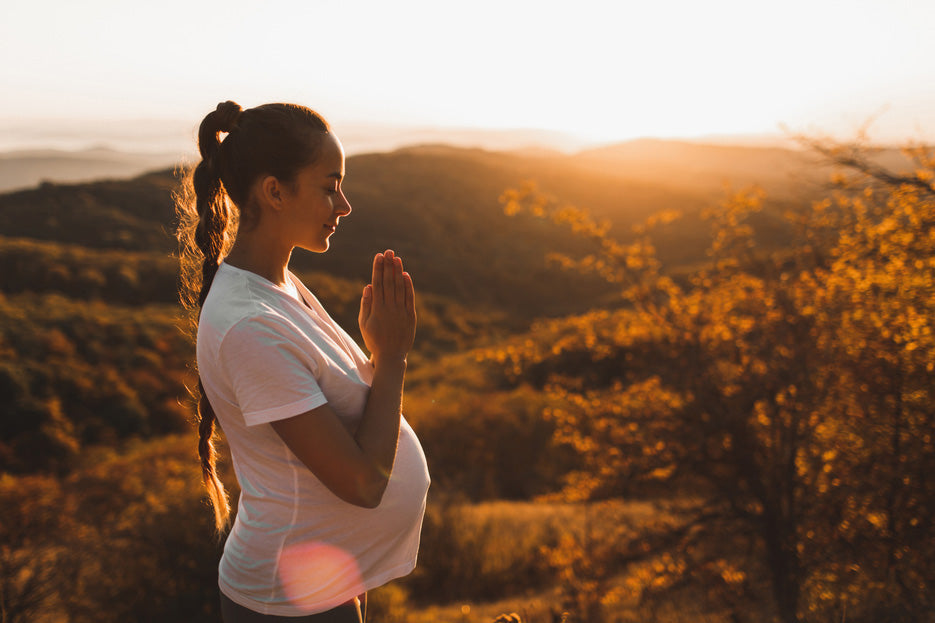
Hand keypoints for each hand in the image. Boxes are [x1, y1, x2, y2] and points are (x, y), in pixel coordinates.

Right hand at [358, 249, 415, 364]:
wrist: (391, 356)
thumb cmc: (374, 339)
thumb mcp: (364, 324)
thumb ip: (366, 304)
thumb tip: (368, 286)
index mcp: (377, 309)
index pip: (378, 284)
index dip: (378, 269)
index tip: (379, 256)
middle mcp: (389, 308)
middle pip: (389, 282)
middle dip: (388, 265)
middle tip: (388, 251)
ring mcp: (401, 311)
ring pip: (399, 287)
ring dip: (398, 271)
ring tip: (396, 258)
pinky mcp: (410, 316)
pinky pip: (409, 298)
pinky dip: (408, 286)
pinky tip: (405, 275)